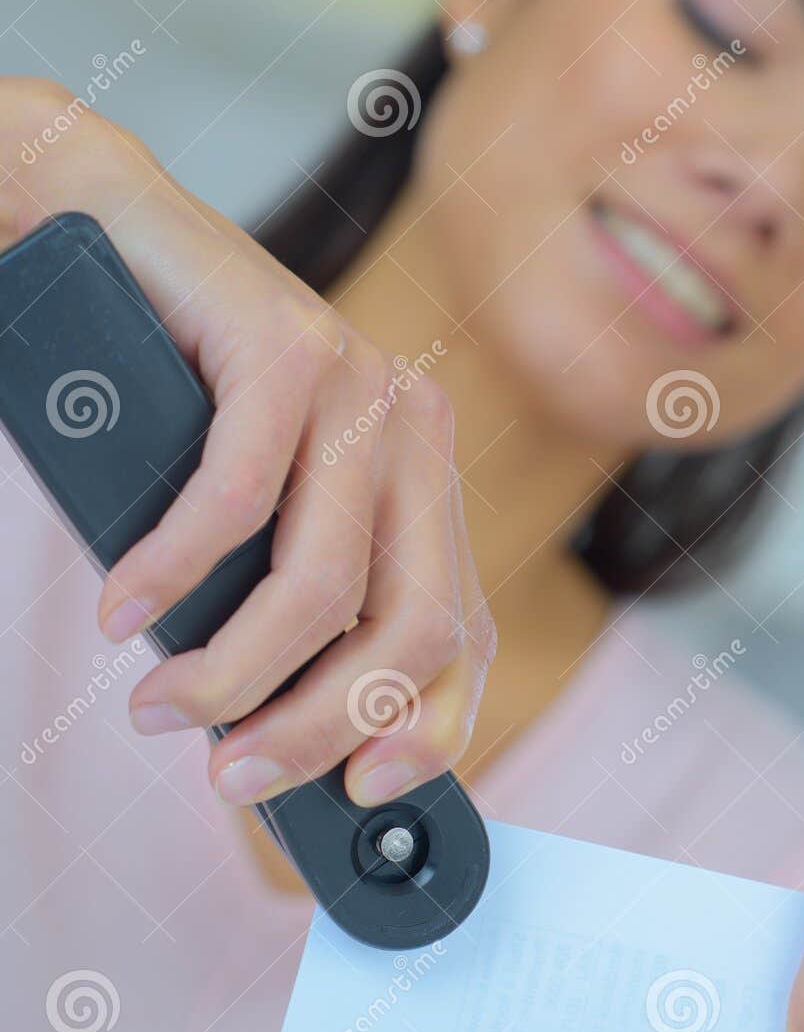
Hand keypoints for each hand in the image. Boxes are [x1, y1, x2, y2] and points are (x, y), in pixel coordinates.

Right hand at [0, 77, 494, 806]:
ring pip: (320, 586)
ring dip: (232, 672)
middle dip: (320, 728)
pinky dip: (170, 577)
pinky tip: (121, 611)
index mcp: (424, 479)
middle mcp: (413, 432)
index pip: (462, 634)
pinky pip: (236, 506)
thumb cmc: (176, 399)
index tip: (361, 796)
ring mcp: (359, 385)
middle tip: (229, 771)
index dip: (428, 730)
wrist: (113, 235)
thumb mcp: (257, 520)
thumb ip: (290, 604)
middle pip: (410, 629)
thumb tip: (278, 741)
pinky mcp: (289, 347)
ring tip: (156, 707)